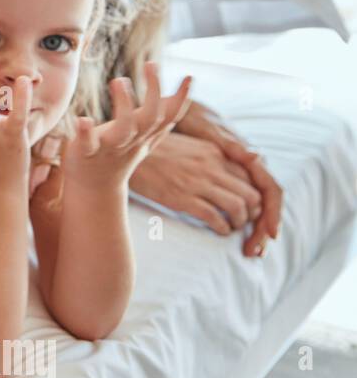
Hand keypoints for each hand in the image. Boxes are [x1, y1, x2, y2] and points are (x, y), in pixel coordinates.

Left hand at [62, 64, 192, 193]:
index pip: (168, 116)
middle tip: (151, 63)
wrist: (94, 188)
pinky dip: (84, 132)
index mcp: (144, 133)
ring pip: (124, 129)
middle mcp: (131, 139)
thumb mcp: (146, 134)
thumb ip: (165, 113)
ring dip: (124, 104)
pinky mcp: (86, 152)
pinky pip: (87, 143)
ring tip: (119, 79)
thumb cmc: (119, 154)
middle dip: (154, 91)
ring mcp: (109, 147)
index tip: (190, 76)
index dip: (182, 99)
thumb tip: (189, 83)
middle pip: (150, 117)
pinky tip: (82, 118)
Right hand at [131, 125, 280, 257]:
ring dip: (240, 222)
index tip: (248, 205)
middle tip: (244, 220)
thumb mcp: (187, 146)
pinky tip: (218, 231)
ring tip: (232, 227)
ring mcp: (198, 182)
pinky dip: (222, 228)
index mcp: (214, 152)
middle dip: (253, 212)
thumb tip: (223, 170)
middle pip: (251, 194)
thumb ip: (208, 156)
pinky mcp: (183, 198)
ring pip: (238, 207)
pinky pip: (215, 217)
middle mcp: (212, 166)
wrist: (124, 154)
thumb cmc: (153, 152)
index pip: (250, 176)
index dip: (254, 194)